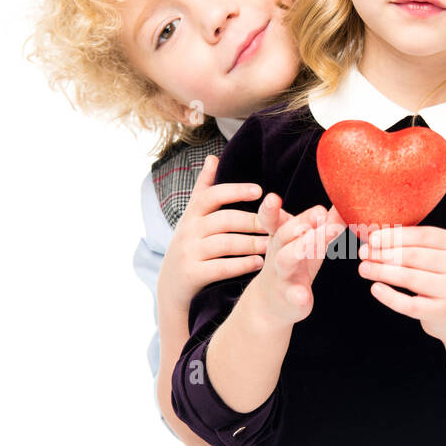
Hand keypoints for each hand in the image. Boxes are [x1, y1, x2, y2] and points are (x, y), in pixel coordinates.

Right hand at [156, 154, 269, 311]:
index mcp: (190, 215)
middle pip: (224, 220)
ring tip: (272, 245)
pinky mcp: (191, 274)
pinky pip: (221, 267)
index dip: (235, 191)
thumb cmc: (189, 247)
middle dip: (252, 222)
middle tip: (275, 225)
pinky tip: (259, 264)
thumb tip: (212, 157)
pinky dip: (242, 265)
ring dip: (252, 244)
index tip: (259, 190)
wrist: (170, 288)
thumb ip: (204, 189)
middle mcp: (187, 231)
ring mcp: (187, 253)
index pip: (211, 196)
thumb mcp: (191, 217)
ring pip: (225, 244)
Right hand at [251, 193, 344, 327]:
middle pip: (283, 234)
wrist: (272, 302)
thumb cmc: (295, 263)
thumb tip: (345, 202)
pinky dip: (297, 295)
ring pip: (286, 259)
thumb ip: (327, 223)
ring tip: (317, 242)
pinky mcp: (289, 297)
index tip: (273, 198)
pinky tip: (304, 296)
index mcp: (281, 236)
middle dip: (301, 222)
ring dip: (300, 248)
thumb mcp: (310, 242)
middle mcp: (278, 252)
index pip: (272, 219)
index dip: (270, 209)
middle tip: (320, 213)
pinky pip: (292, 295)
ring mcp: (282, 274)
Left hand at [357, 225, 445, 344]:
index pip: (422, 236)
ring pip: (410, 278)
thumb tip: (375, 236)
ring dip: (382, 272)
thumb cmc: (442, 279)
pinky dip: (390, 296)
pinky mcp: (441, 311)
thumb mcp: (438, 255)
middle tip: (363, 253)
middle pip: (413, 256)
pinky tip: (375, 288)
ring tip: (364, 268)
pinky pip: (409, 304)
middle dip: (384, 253)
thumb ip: (413, 244)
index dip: (394, 236)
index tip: (372, 238)